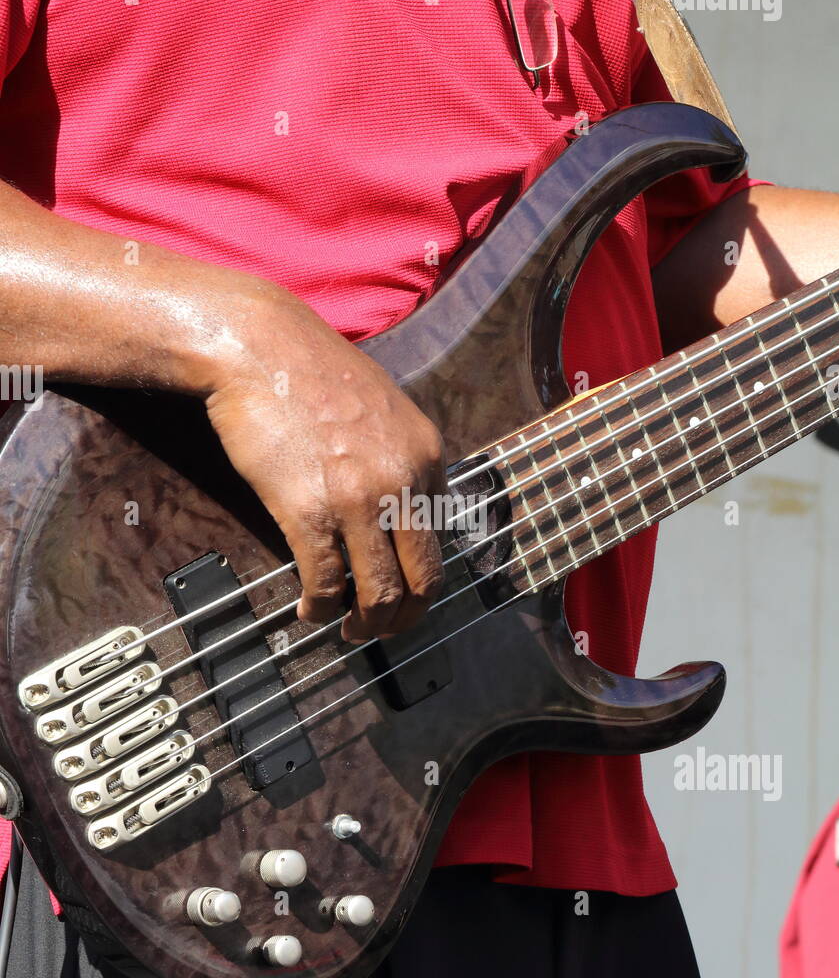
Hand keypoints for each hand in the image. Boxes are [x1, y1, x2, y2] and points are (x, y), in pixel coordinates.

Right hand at [204, 292, 446, 641]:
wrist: (259, 347)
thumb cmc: (311, 372)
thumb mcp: (383, 407)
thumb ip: (400, 457)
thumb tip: (400, 509)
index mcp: (427, 454)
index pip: (439, 536)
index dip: (422, 575)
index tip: (404, 590)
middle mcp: (402, 481)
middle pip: (422, 576)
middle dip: (407, 616)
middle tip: (386, 629)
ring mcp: (358, 500)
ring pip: (380, 591)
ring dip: (367, 623)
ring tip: (351, 631)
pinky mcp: (309, 512)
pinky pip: (326, 582)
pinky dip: (321, 608)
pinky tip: (311, 612)